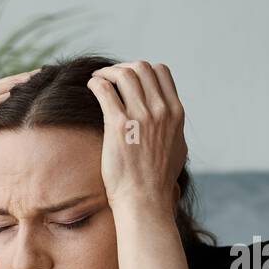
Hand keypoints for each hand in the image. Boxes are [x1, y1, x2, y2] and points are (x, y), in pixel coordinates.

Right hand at [0, 69, 38, 247]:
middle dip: (17, 80)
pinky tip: (12, 98)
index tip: (50, 80)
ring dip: (5, 86)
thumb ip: (47, 157)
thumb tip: (78, 146)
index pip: (7, 99)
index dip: (26, 87)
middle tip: (41, 72)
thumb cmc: (11, 207)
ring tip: (28, 79)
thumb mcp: (33, 174)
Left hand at [86, 61, 187, 213]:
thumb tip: (168, 115)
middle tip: (110, 78)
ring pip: (123, 74)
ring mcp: (141, 117)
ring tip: (97, 80)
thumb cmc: (158, 179)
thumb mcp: (178, 148)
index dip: (143, 70)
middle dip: (123, 68)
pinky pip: (104, 89)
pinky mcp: (119, 125)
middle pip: (141, 68)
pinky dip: (96, 82)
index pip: (161, 71)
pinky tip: (91, 88)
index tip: (129, 79)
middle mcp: (161, 111)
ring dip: (107, 73)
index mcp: (176, 114)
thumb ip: (173, 126)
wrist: (145, 200)